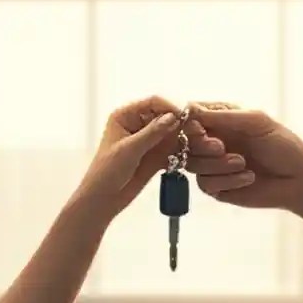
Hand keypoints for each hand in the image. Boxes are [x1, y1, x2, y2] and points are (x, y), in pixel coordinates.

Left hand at [72, 96, 234, 216]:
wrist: (103, 200)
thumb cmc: (106, 172)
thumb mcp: (129, 150)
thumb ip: (152, 133)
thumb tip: (174, 117)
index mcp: (125, 115)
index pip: (153, 102)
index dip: (170, 106)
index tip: (185, 116)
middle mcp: (138, 123)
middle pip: (166, 116)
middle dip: (182, 122)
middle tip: (198, 131)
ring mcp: (149, 140)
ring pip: (173, 132)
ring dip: (186, 136)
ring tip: (200, 143)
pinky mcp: (156, 155)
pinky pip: (174, 147)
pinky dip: (184, 150)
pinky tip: (194, 154)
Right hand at [183, 102, 302, 209]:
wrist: (299, 180)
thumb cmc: (283, 145)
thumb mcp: (256, 122)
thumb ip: (223, 116)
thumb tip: (190, 109)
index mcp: (221, 119)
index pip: (190, 116)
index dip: (189, 124)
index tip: (200, 130)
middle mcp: (213, 140)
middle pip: (184, 142)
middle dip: (202, 147)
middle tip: (222, 148)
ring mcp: (213, 164)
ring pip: (193, 165)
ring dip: (218, 166)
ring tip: (243, 164)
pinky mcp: (217, 187)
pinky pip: (205, 184)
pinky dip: (227, 181)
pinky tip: (248, 178)